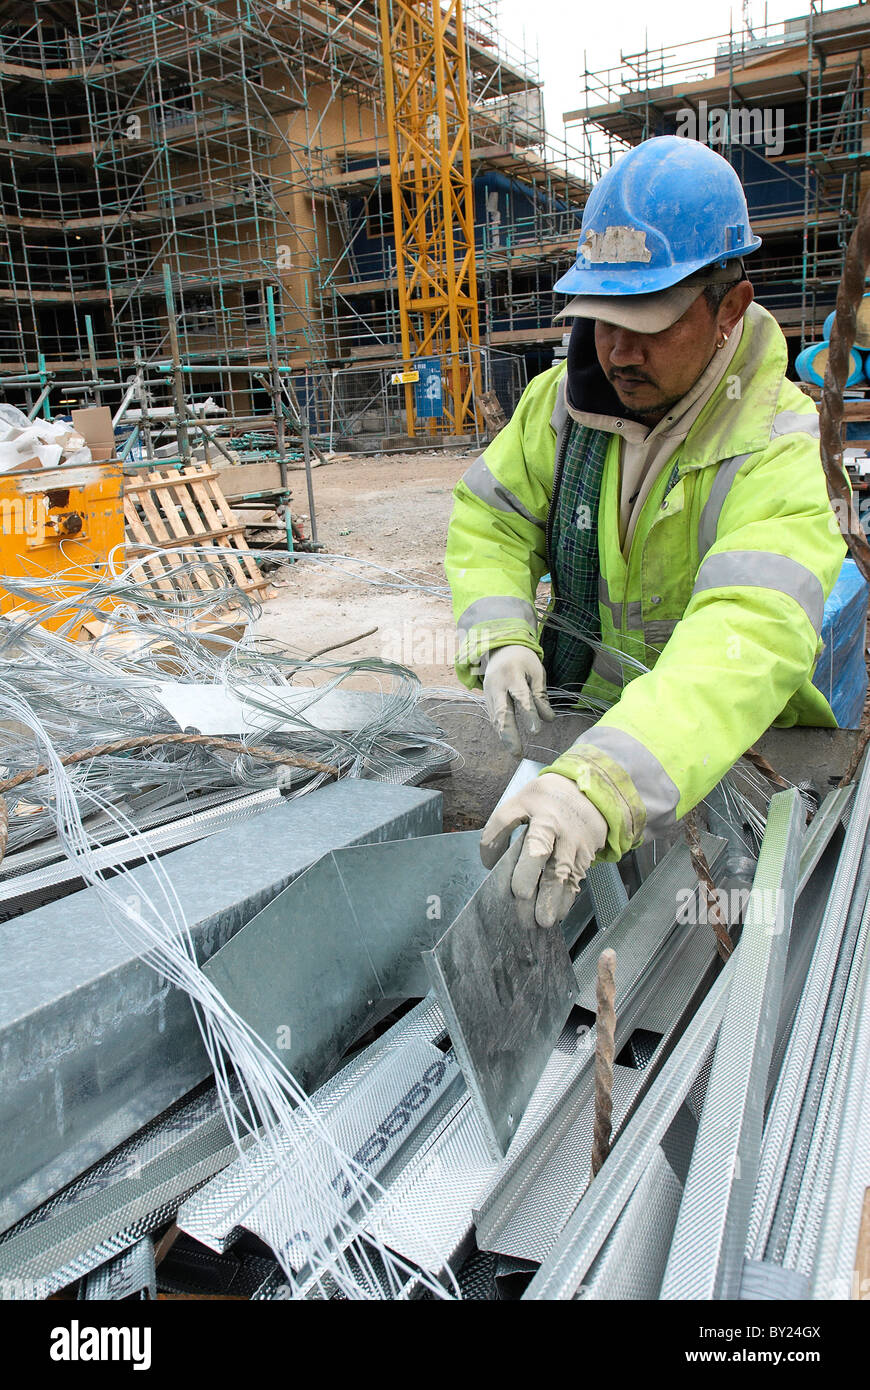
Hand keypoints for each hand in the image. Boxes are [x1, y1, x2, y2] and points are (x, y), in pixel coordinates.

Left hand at [480, 773, 607, 926]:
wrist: (594, 795)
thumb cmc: (549, 801)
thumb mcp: (523, 800)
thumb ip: (503, 825)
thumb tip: (491, 861)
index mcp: (535, 808)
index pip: (507, 821)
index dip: (494, 841)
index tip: (489, 863)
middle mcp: (556, 825)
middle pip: (539, 849)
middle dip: (529, 874)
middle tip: (520, 895)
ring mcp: (574, 842)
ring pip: (561, 871)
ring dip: (550, 897)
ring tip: (541, 920)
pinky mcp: (586, 857)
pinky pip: (576, 881)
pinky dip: (566, 899)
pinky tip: (557, 915)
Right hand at [482, 645, 554, 756]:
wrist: (499, 649)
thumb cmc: (523, 661)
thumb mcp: (536, 672)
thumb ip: (540, 695)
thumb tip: (548, 719)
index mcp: (512, 674)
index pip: (521, 698)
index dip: (528, 715)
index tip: (536, 732)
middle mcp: (496, 685)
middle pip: (502, 712)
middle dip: (509, 735)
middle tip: (517, 753)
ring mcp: (488, 693)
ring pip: (495, 718)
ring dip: (504, 737)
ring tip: (515, 753)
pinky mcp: (486, 699)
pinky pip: (493, 717)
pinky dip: (501, 730)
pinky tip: (508, 743)